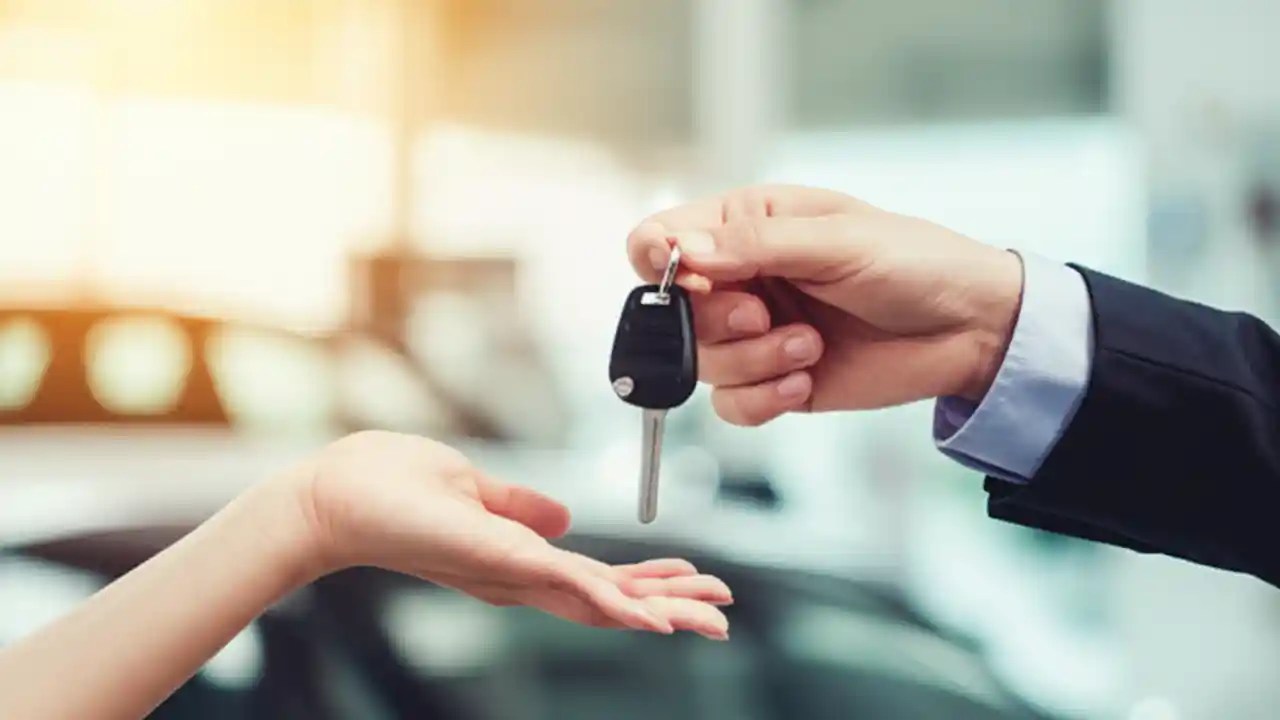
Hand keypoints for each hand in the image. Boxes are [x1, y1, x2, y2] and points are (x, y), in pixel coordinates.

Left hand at [280, 431, 730, 638]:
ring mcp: (508, 571)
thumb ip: (518, 506)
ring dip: (658, 610)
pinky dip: (613, 603)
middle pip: (607, 596)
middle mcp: (516, 574)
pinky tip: (652, 615)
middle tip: (722, 614)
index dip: (645, 584)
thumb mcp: (469, 488)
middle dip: (668, 606)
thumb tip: (564, 516)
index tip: (691, 582)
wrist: (327, 497)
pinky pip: (566, 584)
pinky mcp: (497, 560)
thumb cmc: (383, 487)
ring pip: (597, 597)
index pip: (594, 576)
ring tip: (710, 620)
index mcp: (514, 556)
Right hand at [626, 185, 1023, 425]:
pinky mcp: (773, 380)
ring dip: (753, 361)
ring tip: (810, 346)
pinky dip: (762, 399)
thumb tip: (683, 251)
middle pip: (670, 312)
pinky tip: (806, 380)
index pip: (660, 238)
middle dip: (716, 322)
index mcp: (746, 225)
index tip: (684, 279)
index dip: (657, 261)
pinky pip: (730, 404)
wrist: (969, 330)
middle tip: (765, 317)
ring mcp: (753, 333)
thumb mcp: (838, 240)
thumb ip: (756, 245)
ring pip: (700, 362)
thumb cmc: (914, 263)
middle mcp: (740, 278)